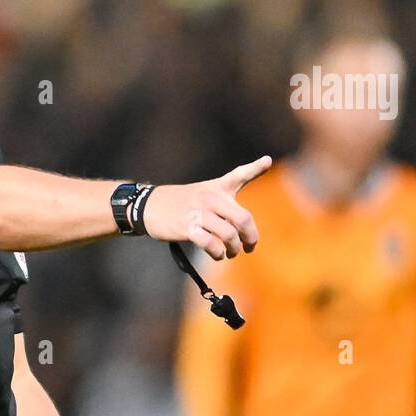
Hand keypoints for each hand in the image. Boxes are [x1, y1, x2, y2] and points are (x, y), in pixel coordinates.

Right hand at [142, 156, 272, 259]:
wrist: (148, 206)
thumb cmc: (178, 204)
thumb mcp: (201, 194)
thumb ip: (222, 205)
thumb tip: (242, 230)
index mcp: (215, 187)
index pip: (238, 175)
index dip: (255, 167)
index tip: (267, 160)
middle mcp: (210, 198)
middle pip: (242, 218)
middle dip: (250, 237)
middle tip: (249, 247)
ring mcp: (198, 212)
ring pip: (229, 234)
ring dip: (234, 249)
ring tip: (231, 253)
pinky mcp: (187, 227)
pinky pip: (210, 244)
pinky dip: (217, 254)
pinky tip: (217, 255)